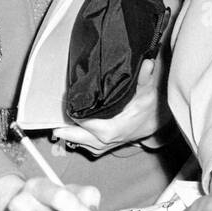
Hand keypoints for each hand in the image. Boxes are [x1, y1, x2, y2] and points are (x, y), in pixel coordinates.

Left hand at [51, 62, 168, 156]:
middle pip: (79, 137)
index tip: (67, 105)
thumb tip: (148, 64)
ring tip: (57, 130)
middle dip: (66, 130)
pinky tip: (70, 135)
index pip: (86, 123)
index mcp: (112, 129)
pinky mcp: (106, 145)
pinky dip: (78, 141)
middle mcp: (106, 140)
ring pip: (82, 143)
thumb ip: (145, 77)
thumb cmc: (151, 106)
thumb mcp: (148, 90)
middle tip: (52, 126)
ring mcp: (106, 145)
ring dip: (71, 136)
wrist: (158, 122)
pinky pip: (88, 146)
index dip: (76, 114)